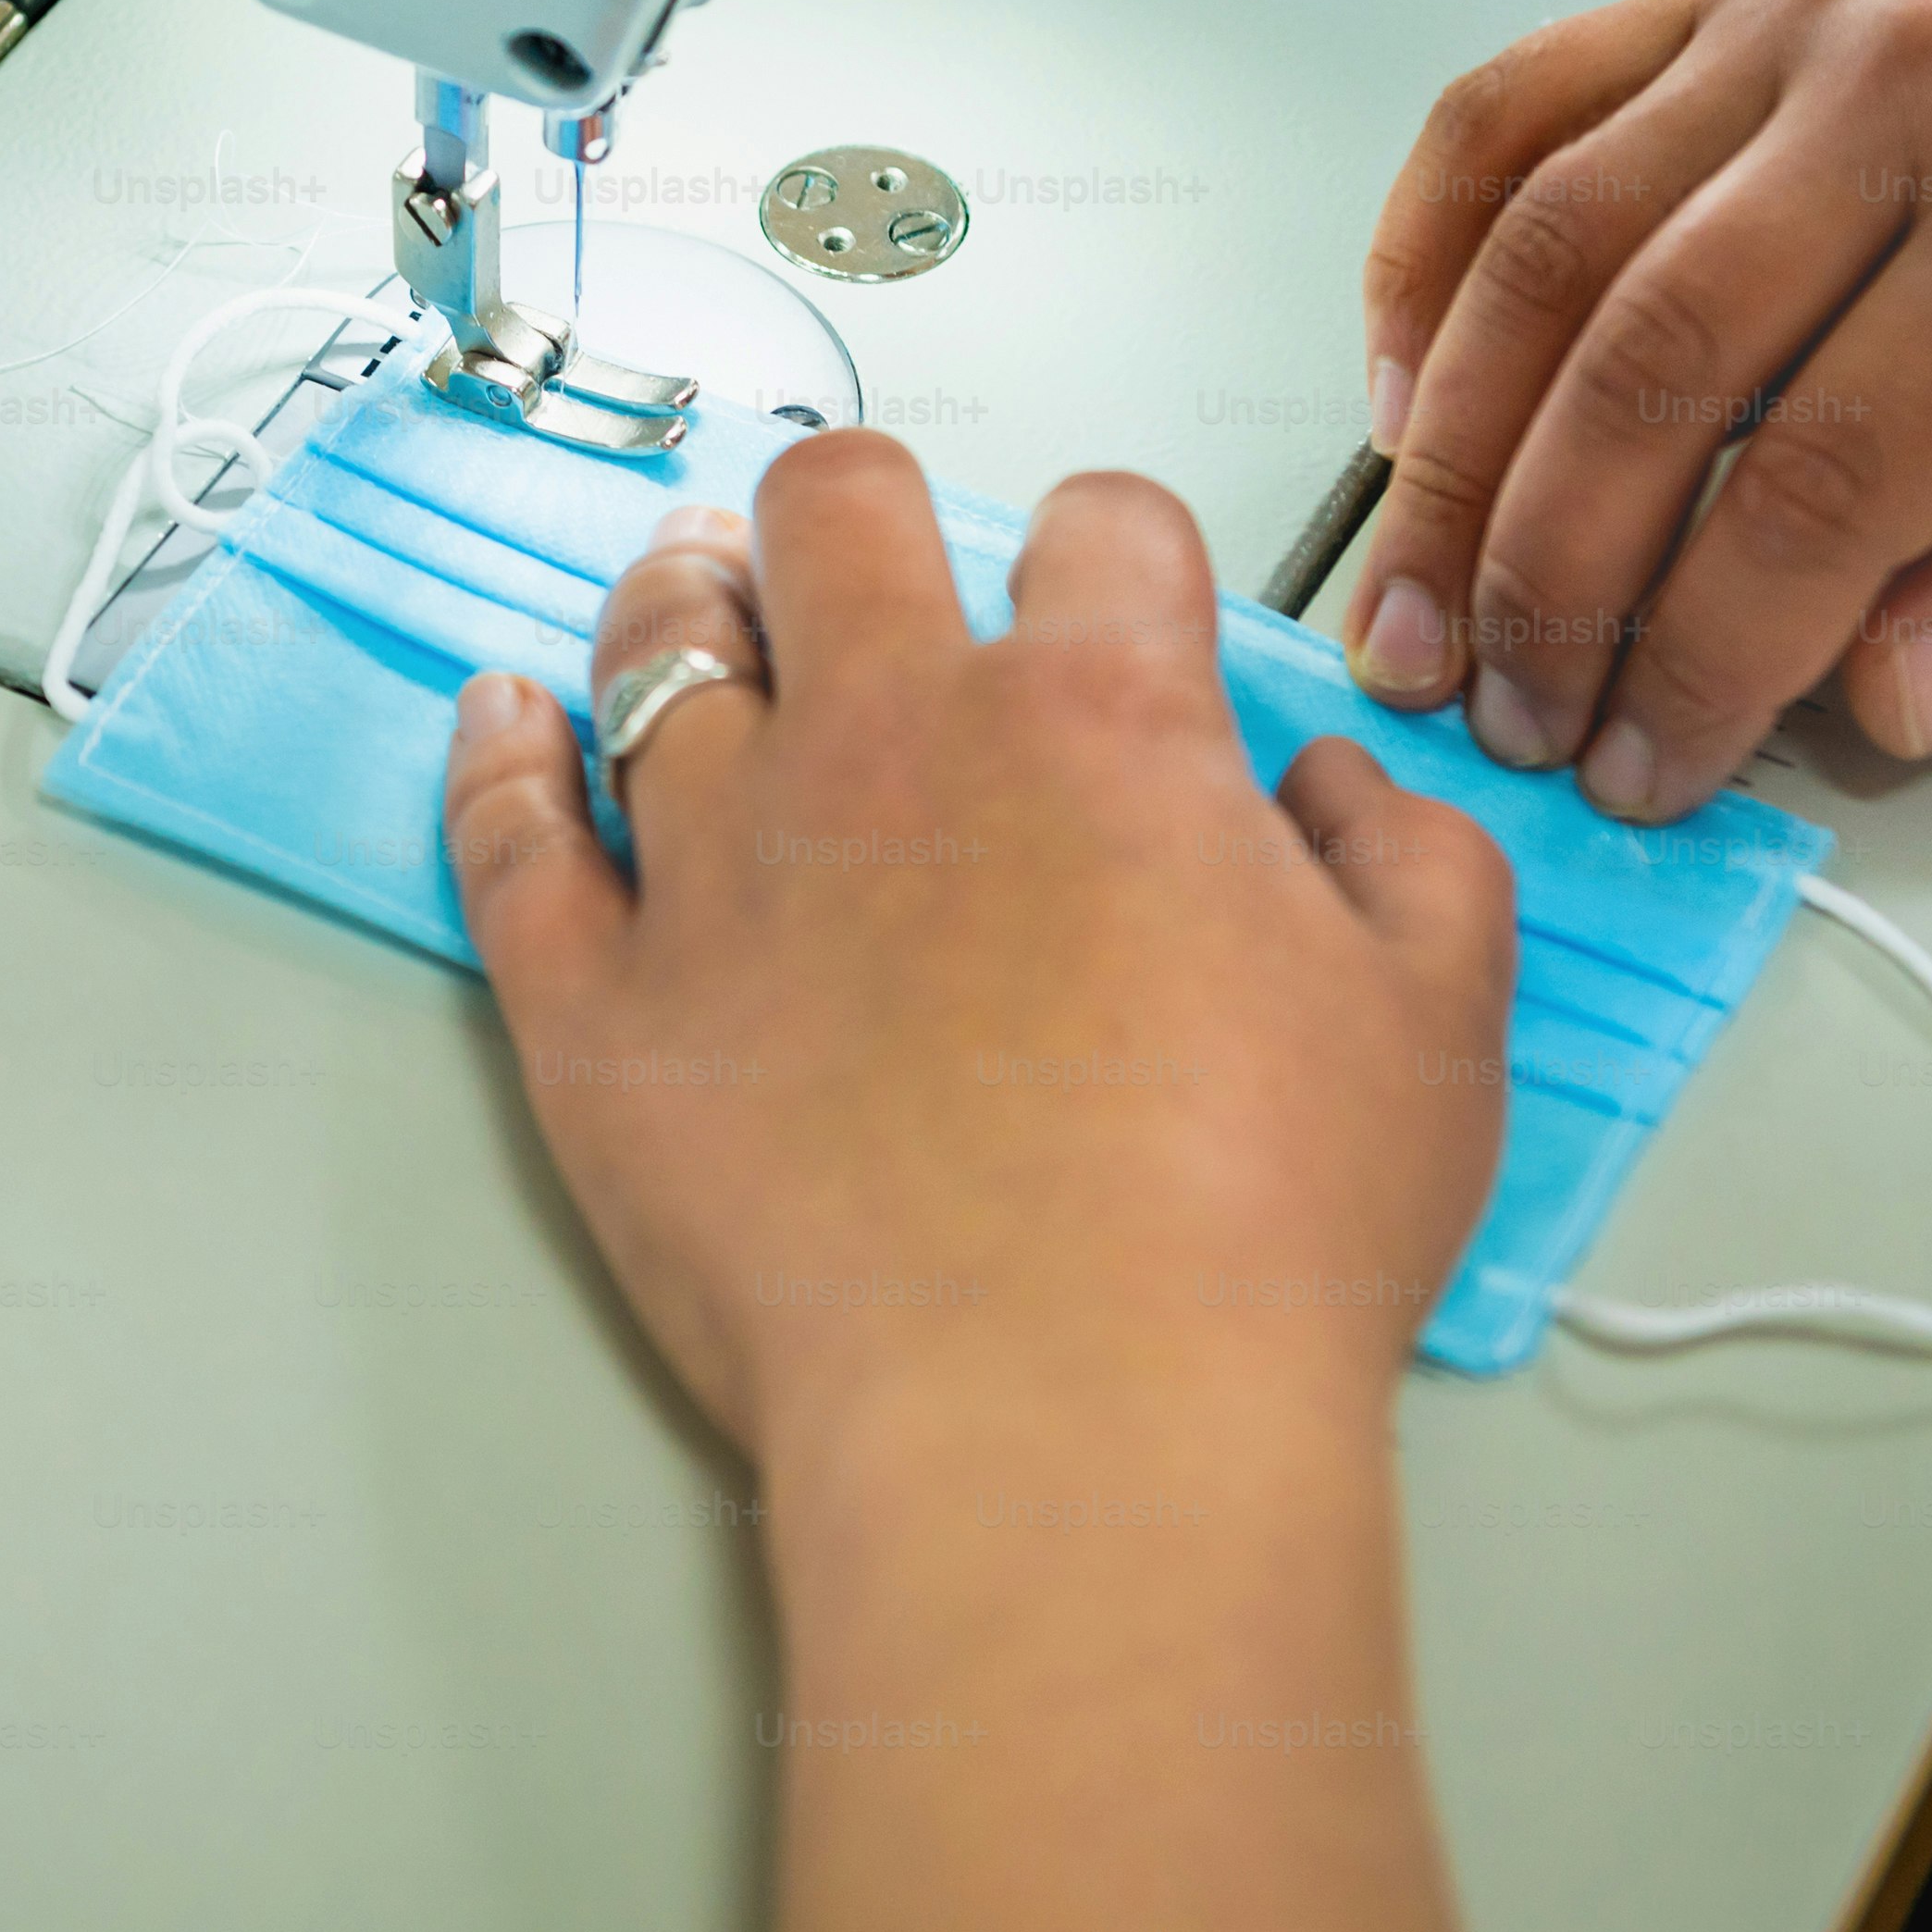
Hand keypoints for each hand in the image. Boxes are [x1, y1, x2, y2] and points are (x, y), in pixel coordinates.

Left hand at [444, 433, 1507, 1931]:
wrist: (1067, 1424)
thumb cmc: (1259, 1244)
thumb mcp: (1432, 1027)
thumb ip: (1405, 861)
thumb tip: (1333, 790)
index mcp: (1100, 723)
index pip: (1101, 530)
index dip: (1115, 549)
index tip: (1112, 594)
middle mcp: (894, 745)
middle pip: (836, 516)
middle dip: (854, 507)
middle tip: (858, 544)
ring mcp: (722, 865)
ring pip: (661, 644)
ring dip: (680, 597)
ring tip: (691, 588)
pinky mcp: (599, 1005)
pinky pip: (511, 835)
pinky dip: (499, 756)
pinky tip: (504, 716)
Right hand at [1343, 0, 1931, 827]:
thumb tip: (1884, 705)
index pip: (1825, 481)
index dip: (1709, 654)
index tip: (1650, 770)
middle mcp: (1901, 91)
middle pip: (1650, 368)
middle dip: (1550, 581)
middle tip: (1507, 722)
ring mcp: (1785, 20)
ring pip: (1548, 248)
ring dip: (1454, 454)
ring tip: (1412, 609)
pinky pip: (1508, 111)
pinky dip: (1422, 258)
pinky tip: (1405, 403)